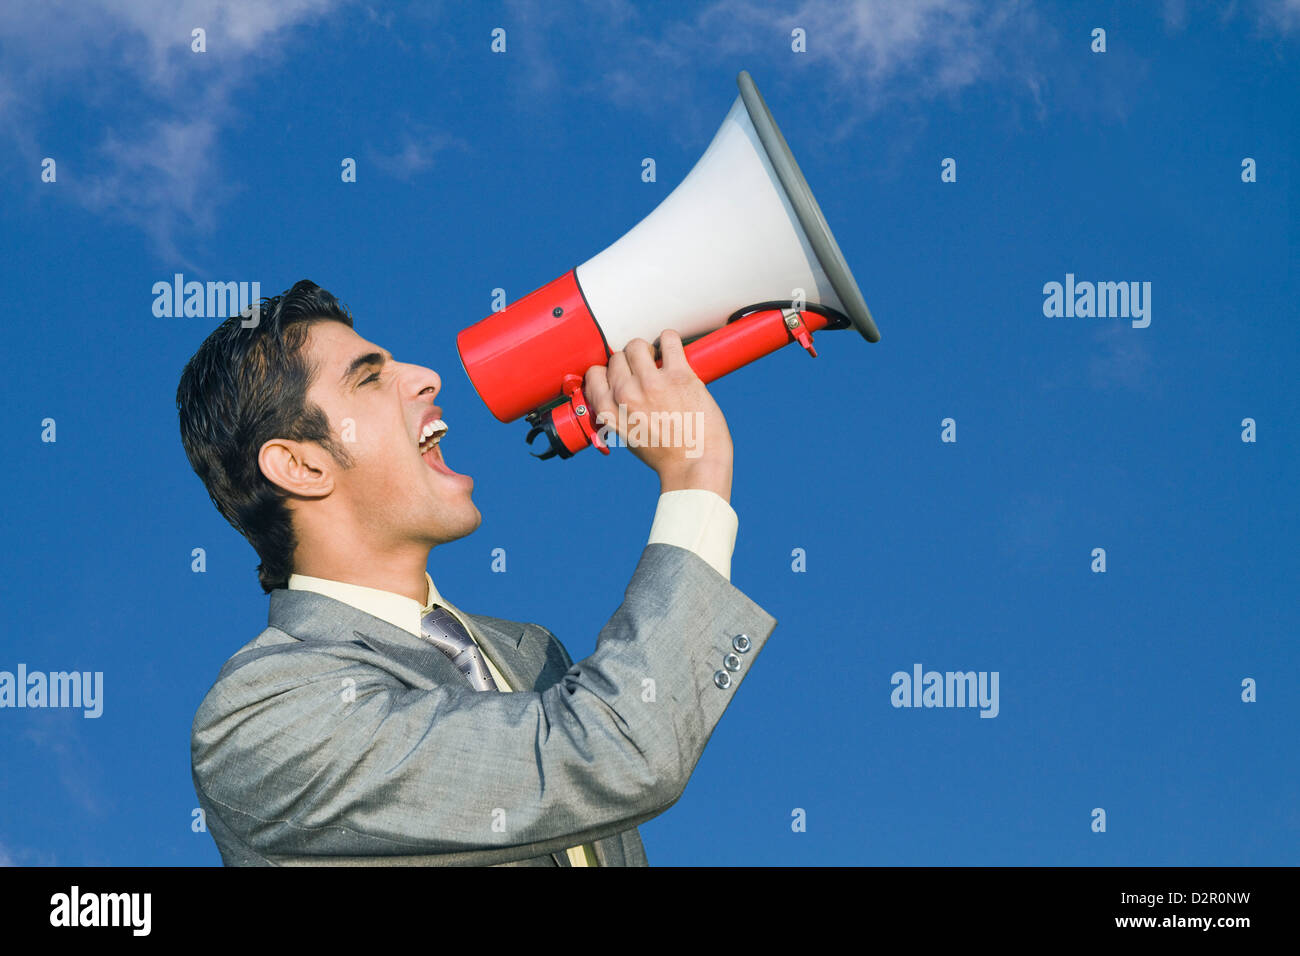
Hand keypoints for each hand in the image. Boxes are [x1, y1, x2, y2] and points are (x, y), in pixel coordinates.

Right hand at [583, 330, 732, 500]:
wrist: (696, 465)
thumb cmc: (666, 455)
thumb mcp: (628, 438)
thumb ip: (617, 414)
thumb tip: (615, 390)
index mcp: (610, 412)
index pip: (594, 375)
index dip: (608, 372)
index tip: (620, 375)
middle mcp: (626, 396)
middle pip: (617, 358)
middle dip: (631, 362)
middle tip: (646, 372)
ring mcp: (651, 384)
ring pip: (637, 345)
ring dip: (648, 349)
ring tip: (659, 360)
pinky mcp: (678, 376)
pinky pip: (668, 340)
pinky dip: (670, 340)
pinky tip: (674, 351)